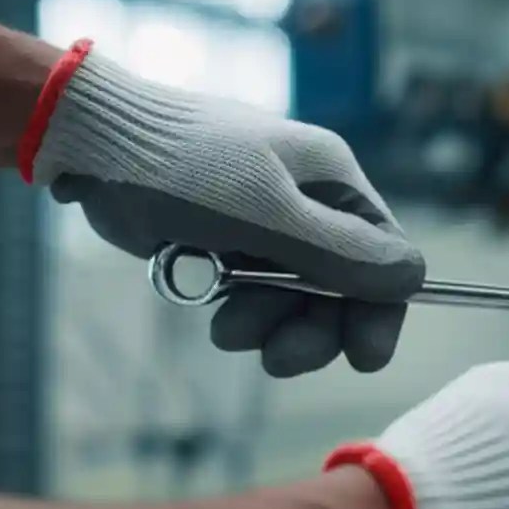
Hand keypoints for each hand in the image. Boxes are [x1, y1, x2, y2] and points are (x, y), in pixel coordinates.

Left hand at [30, 47, 424, 376]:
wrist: (95, 147)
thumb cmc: (185, 169)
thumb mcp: (268, 213)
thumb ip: (341, 251)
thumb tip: (414, 277)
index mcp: (331, 181)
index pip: (383, 256)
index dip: (379, 310)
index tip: (362, 360)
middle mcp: (308, 203)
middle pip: (340, 289)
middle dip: (311, 330)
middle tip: (277, 361)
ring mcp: (267, 225)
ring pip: (294, 301)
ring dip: (266, 324)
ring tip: (225, 326)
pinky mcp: (228, 244)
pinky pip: (253, 295)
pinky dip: (237, 310)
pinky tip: (209, 306)